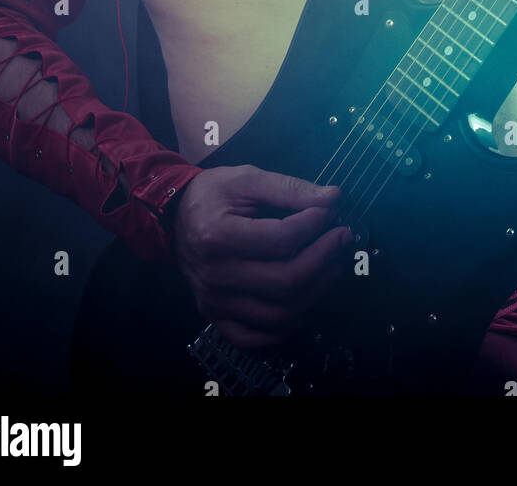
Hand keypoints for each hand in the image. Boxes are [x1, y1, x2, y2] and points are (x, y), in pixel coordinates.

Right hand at [172, 163, 350, 349]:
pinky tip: (304, 301)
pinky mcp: (216, 316)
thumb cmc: (212, 195)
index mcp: (218, 236)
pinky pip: (256, 338)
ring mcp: (214, 301)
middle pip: (285, 282)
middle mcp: (215, 276)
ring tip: (331, 267)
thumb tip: (333, 197)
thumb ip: (290, 188)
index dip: (314, 225)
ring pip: (279, 316)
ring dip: (315, 293)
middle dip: (323, 260)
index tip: (330, 212)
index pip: (282, 239)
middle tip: (341, 239)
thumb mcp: (247, 178)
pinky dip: (286, 328)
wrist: (175, 216)